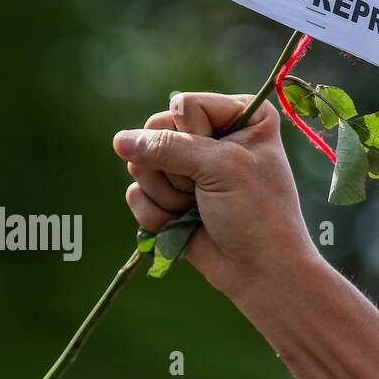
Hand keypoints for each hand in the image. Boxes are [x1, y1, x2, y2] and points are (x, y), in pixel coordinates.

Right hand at [113, 92, 318, 308]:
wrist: (260, 272)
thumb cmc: (255, 213)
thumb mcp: (219, 167)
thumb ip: (167, 148)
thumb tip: (118, 141)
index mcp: (238, 114)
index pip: (182, 106)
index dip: (190, 136)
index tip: (222, 164)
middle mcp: (211, 136)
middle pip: (155, 133)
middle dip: (173, 170)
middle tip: (205, 191)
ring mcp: (187, 168)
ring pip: (141, 165)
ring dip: (167, 196)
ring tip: (198, 209)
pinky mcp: (169, 198)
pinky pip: (136, 195)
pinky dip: (156, 215)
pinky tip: (183, 225)